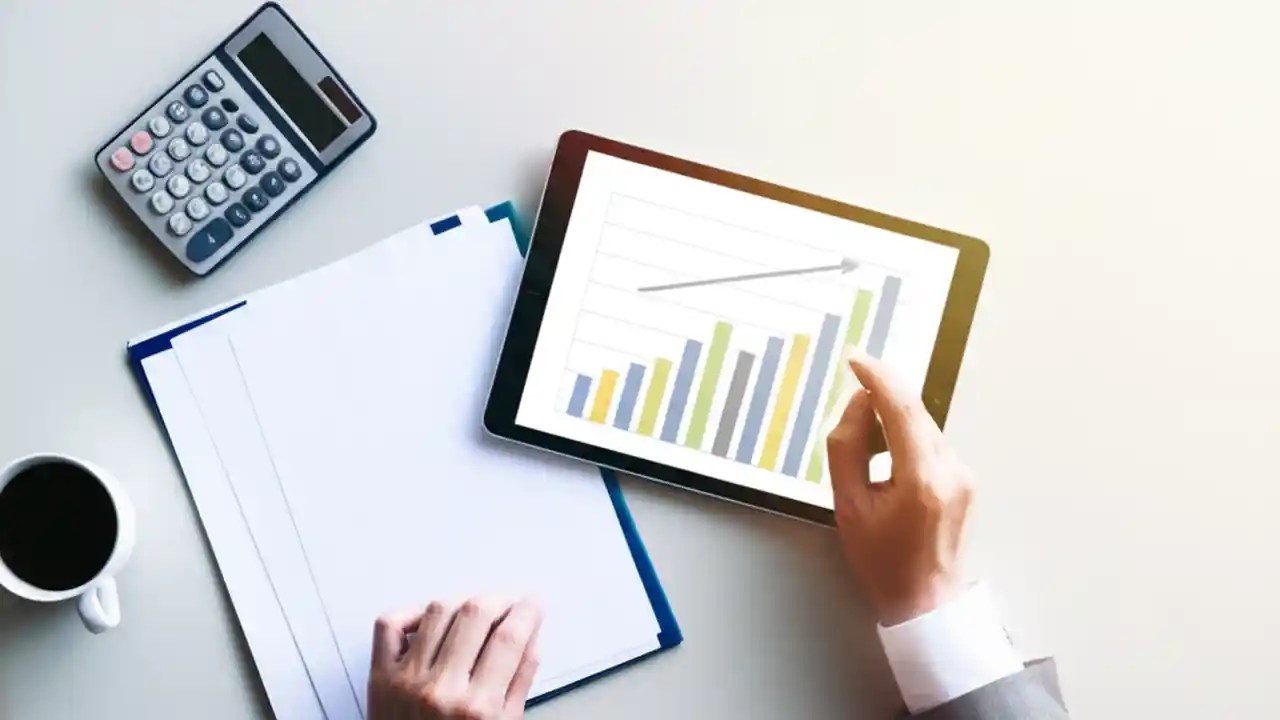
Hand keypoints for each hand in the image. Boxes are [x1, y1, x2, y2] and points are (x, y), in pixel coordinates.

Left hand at [368, 597, 542, 719]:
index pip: (510, 638)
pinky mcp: (380, 676)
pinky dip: (411, 612)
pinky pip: (390, 624)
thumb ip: (520, 681)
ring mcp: (407, 680)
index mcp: (478, 709)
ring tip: (472, 612)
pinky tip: (429, 622)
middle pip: (475, 614)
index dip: (528, 611)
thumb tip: (531, 635)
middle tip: (506, 604)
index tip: (533, 603)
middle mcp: (442, 690)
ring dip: (462, 601)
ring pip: (438, 610)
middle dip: (499, 600)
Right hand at [826, 350, 973, 626]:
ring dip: (894, 424)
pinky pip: (932, 444)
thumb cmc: (882, 561)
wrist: (926, 601)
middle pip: (915, 413)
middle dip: (882, 399)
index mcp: (922, 479)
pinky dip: (908, 441)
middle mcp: (951, 470)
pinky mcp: (966, 479)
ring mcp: (964, 474)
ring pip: (923, 427)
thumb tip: (858, 405)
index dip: (877, 376)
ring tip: (869, 458)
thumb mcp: (847, 506)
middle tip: (852, 403)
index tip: (855, 358)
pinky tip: (889, 467)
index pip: (902, 408)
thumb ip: (847, 448)